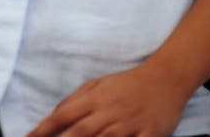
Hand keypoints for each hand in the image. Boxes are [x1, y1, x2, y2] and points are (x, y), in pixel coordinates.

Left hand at [25, 61, 188, 136]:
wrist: (165, 78)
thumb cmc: (128, 83)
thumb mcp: (98, 84)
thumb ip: (76, 99)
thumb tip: (53, 115)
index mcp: (95, 99)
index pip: (63, 115)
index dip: (44, 128)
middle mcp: (109, 112)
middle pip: (80, 132)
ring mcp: (129, 124)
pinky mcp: (150, 134)